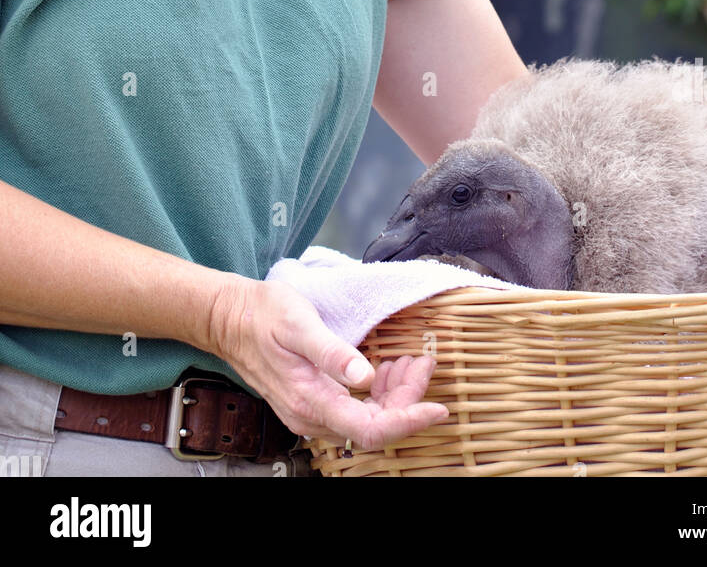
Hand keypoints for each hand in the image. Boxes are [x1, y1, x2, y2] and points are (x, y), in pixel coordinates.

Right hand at [206, 275, 449, 451]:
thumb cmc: (262, 315)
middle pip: (375, 425)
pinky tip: (385, 368)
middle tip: (422, 362)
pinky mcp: (313, 403)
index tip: (438, 409)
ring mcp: (312, 412)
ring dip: (394, 395)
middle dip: (407, 399)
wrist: (229, 320)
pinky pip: (354, 409)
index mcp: (312, 400)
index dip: (408, 422)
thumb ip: (332, 353)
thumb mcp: (299, 323)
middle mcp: (312, 416)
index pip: (370, 429)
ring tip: (408, 361)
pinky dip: (377, 392)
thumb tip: (364, 377)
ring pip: (367, 418)